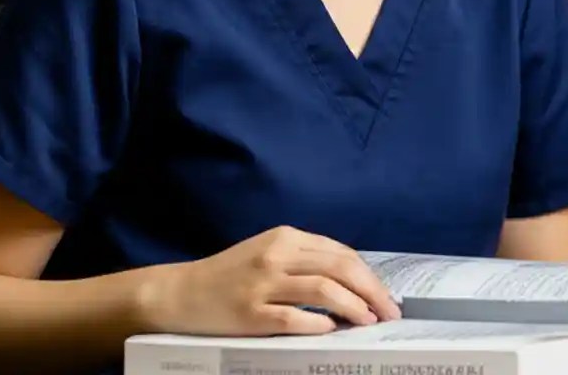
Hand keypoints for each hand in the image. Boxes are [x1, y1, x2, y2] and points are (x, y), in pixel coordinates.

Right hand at [140, 225, 400, 335]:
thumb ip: (306, 261)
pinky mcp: (249, 312)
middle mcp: (276, 256)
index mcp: (285, 238)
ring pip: (322, 290)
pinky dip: (317, 324)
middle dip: (371, 291)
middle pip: (339, 269)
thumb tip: (354, 282)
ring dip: (353, 306)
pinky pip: (292, 318)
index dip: (369, 276)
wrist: (179, 293)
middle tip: (388, 311)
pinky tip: (331, 329)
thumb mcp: (268, 253)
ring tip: (368, 321)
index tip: (386, 295)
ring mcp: (262, 284)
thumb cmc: (230, 275)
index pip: (341, 254)